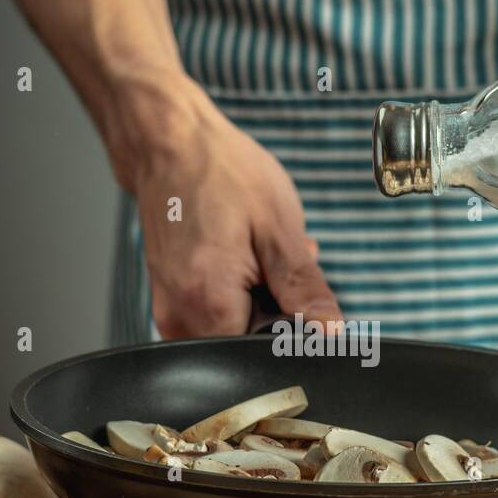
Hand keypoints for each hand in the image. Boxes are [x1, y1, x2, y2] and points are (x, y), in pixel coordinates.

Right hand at [121, 80, 341, 337]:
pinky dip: (234, 292)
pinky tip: (238, 256)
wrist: (169, 143)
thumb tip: (330, 334)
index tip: (293, 290)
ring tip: (256, 253)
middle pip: (245, 344)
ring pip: (230, 328)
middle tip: (276, 262)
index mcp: (212, 306)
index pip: (265, 354)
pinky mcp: (168, 299)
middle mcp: (181, 318)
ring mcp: (169, 310)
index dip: (289, 328)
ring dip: (255, 299)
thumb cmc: (221, 174)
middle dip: (274, 311)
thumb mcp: (278, 229)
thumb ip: (304, 291)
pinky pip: (211, 314)